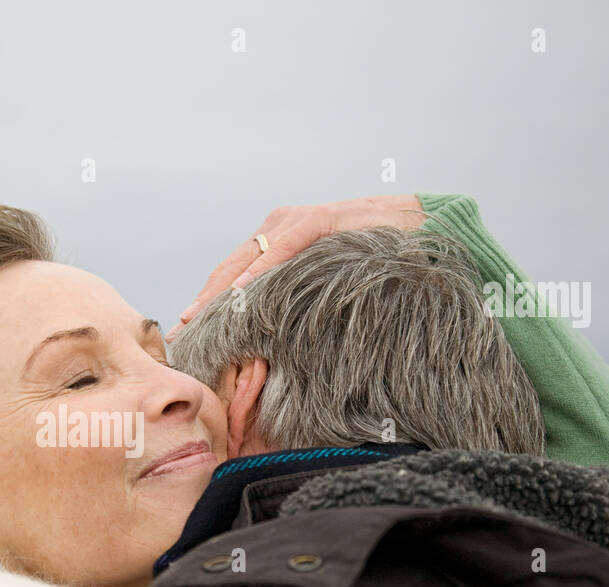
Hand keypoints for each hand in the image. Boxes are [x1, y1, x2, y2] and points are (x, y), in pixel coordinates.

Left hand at [168, 195, 425, 341]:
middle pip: (231, 267)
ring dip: (224, 290)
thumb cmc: (376, 261)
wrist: (425, 229)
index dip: (208, 303)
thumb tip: (271, 344)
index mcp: (277, 239)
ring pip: (249, 258)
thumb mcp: (326, 284)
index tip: (187, 334)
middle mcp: (281, 225)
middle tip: (184, 333)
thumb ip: (297, 302)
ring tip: (201, 317)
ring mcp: (299, 221)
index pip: (232, 274)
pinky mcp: (322, 219)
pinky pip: (285, 247)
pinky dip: (263, 270)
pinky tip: (244, 291)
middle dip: (206, 301)